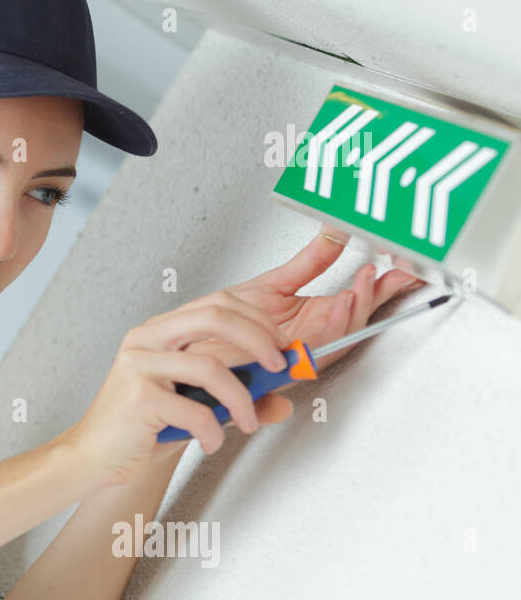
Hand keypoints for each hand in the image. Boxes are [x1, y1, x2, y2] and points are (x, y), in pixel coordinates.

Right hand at [56, 223, 426, 487]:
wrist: (97, 456)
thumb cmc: (143, 424)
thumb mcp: (198, 404)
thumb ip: (239, 397)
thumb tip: (282, 401)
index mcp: (164, 331)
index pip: (220, 304)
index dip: (260, 322)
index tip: (285, 346)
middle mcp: (149, 339)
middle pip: (215, 314)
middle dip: (259, 340)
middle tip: (280, 367)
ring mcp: (139, 365)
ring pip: (209, 367)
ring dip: (242, 400)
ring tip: (247, 421)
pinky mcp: (137, 397)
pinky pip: (193, 410)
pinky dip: (213, 431)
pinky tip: (212, 442)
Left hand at [182, 223, 425, 425]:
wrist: (192, 351)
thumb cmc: (225, 325)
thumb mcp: (273, 284)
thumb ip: (309, 262)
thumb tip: (335, 233)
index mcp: (315, 318)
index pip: (359, 300)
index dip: (387, 285)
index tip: (408, 266)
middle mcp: (312, 338)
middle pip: (357, 319)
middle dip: (380, 296)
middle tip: (395, 272)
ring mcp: (299, 353)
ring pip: (341, 334)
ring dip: (357, 309)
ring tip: (363, 285)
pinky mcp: (282, 365)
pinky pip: (314, 348)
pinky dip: (331, 327)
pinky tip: (341, 304)